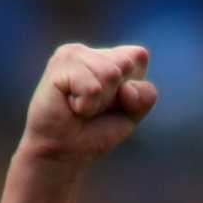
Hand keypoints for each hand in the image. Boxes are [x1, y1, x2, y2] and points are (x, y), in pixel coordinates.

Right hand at [19, 44, 155, 165]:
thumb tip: (126, 88)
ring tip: (82, 107)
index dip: (134, 89)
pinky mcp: (58, 65)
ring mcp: (72, 54)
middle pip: (127, 64)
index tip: (112, 103)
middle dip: (117, 95)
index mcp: (107, 56)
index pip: (138, 57)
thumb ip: (144, 95)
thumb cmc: (95, 131)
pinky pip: (92, 87)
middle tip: (94, 107)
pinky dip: (87, 105)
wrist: (64, 152)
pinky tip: (71, 106)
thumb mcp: (131, 114)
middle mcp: (88, 51)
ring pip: (111, 73)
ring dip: (101, 101)